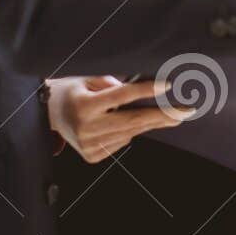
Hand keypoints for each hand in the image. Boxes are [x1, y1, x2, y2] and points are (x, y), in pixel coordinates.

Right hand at [44, 75, 179, 163]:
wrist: (49, 115)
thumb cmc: (72, 91)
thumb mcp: (85, 78)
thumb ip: (110, 81)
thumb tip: (139, 88)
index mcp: (84, 105)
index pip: (121, 95)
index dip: (146, 90)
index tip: (167, 86)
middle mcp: (87, 128)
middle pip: (133, 121)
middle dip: (163, 115)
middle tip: (186, 110)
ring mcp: (89, 145)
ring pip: (130, 133)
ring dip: (151, 123)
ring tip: (170, 115)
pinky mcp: (92, 156)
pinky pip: (122, 142)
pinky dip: (130, 131)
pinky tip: (129, 123)